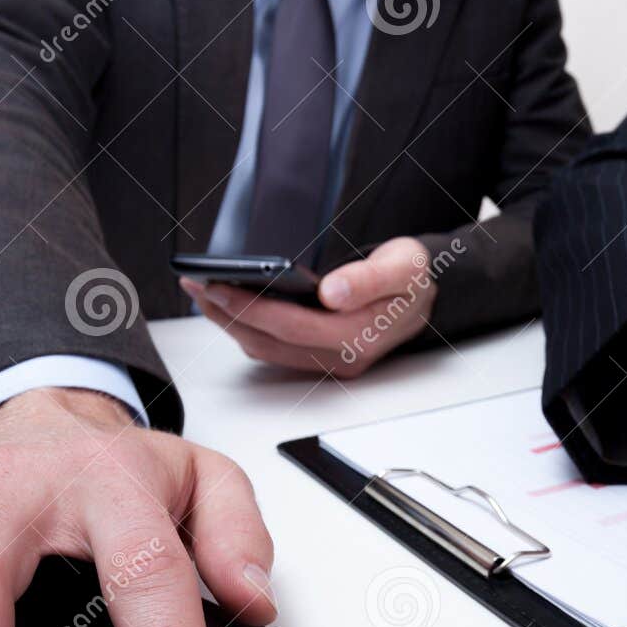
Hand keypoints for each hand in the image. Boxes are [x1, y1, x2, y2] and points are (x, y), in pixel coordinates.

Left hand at [183, 236, 437, 377]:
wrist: (430, 294)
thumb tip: (331, 292)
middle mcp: (340, 355)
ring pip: (266, 349)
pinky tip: (231, 307)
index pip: (290, 325)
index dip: (249, 307)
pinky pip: (275, 348)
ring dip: (231, 324)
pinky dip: (247, 328)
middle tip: (196, 286)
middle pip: (269, 341)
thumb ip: (368, 280)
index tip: (217, 285)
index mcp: (358, 336)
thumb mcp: (403, 267)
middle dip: (227, 315)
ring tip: (203, 295)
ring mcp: (329, 359)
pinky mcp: (320, 354)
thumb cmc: (414, 278)